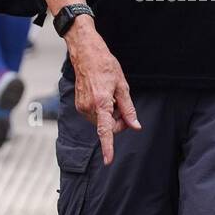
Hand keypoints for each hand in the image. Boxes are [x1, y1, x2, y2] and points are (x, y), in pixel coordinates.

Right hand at [66, 20, 140, 164]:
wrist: (85, 54)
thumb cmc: (105, 66)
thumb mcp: (122, 86)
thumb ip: (129, 109)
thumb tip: (135, 126)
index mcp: (102, 103)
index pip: (105, 130)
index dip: (108, 146)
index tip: (108, 160)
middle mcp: (89, 107)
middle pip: (108, 127)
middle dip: (118, 121)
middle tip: (123, 106)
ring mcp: (82, 106)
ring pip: (101, 122)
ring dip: (110, 115)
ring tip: (111, 96)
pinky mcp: (79, 104)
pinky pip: (95, 115)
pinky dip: (102, 110)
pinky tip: (103, 95)